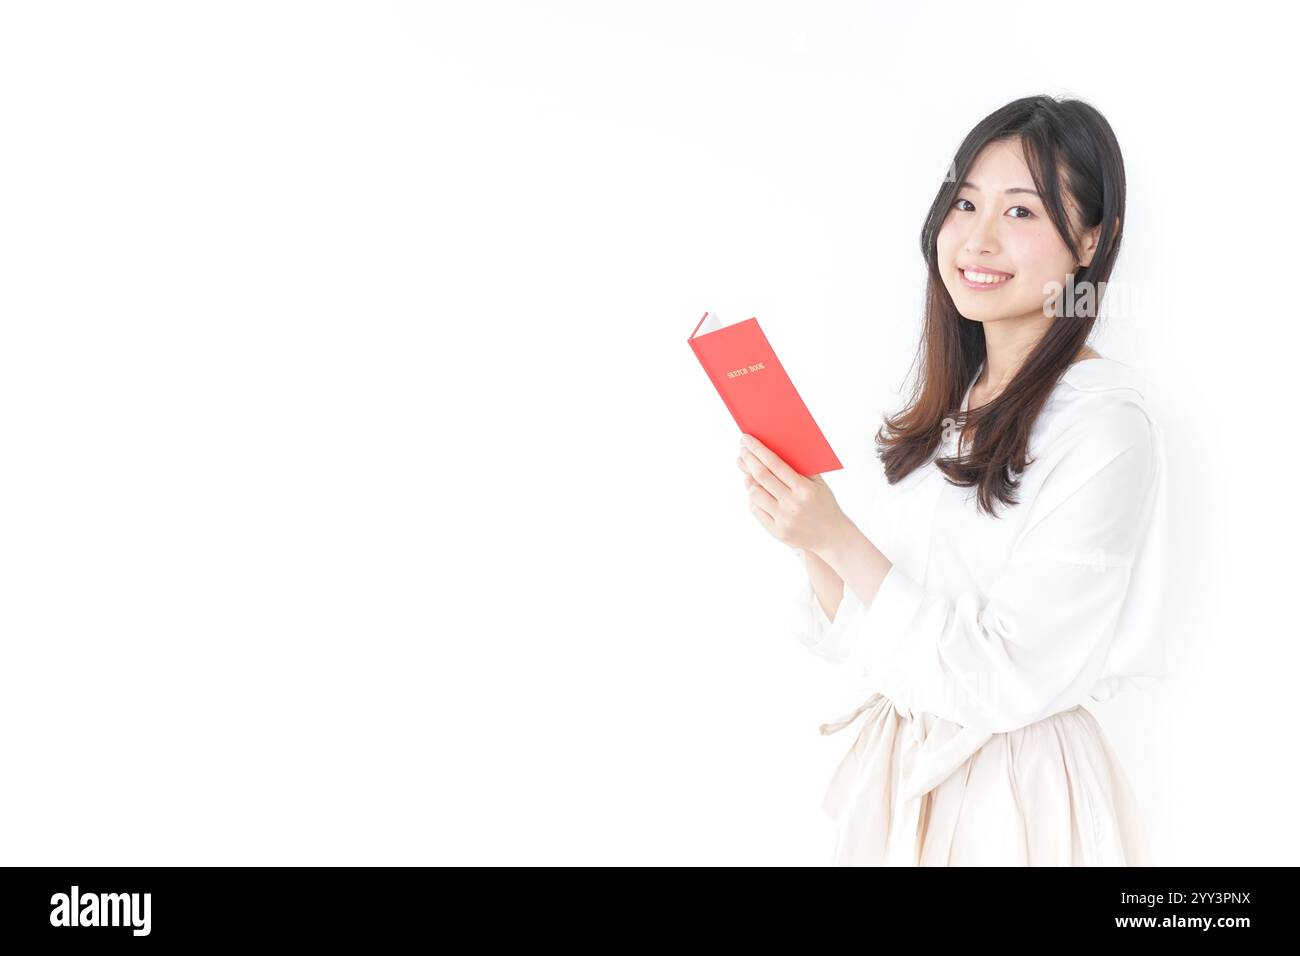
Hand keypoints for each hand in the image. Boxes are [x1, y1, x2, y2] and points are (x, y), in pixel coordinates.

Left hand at [735, 434, 849, 555]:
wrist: (833, 536)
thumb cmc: (824, 504)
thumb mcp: (819, 483)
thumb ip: (800, 466)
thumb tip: (774, 448)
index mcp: (804, 488)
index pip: (775, 463)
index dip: (757, 449)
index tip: (746, 439)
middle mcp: (793, 504)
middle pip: (761, 476)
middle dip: (748, 460)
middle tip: (742, 451)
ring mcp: (784, 519)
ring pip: (755, 493)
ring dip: (749, 480)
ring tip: (748, 473)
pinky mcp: (777, 532)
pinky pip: (756, 510)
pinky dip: (753, 498)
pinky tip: (755, 491)